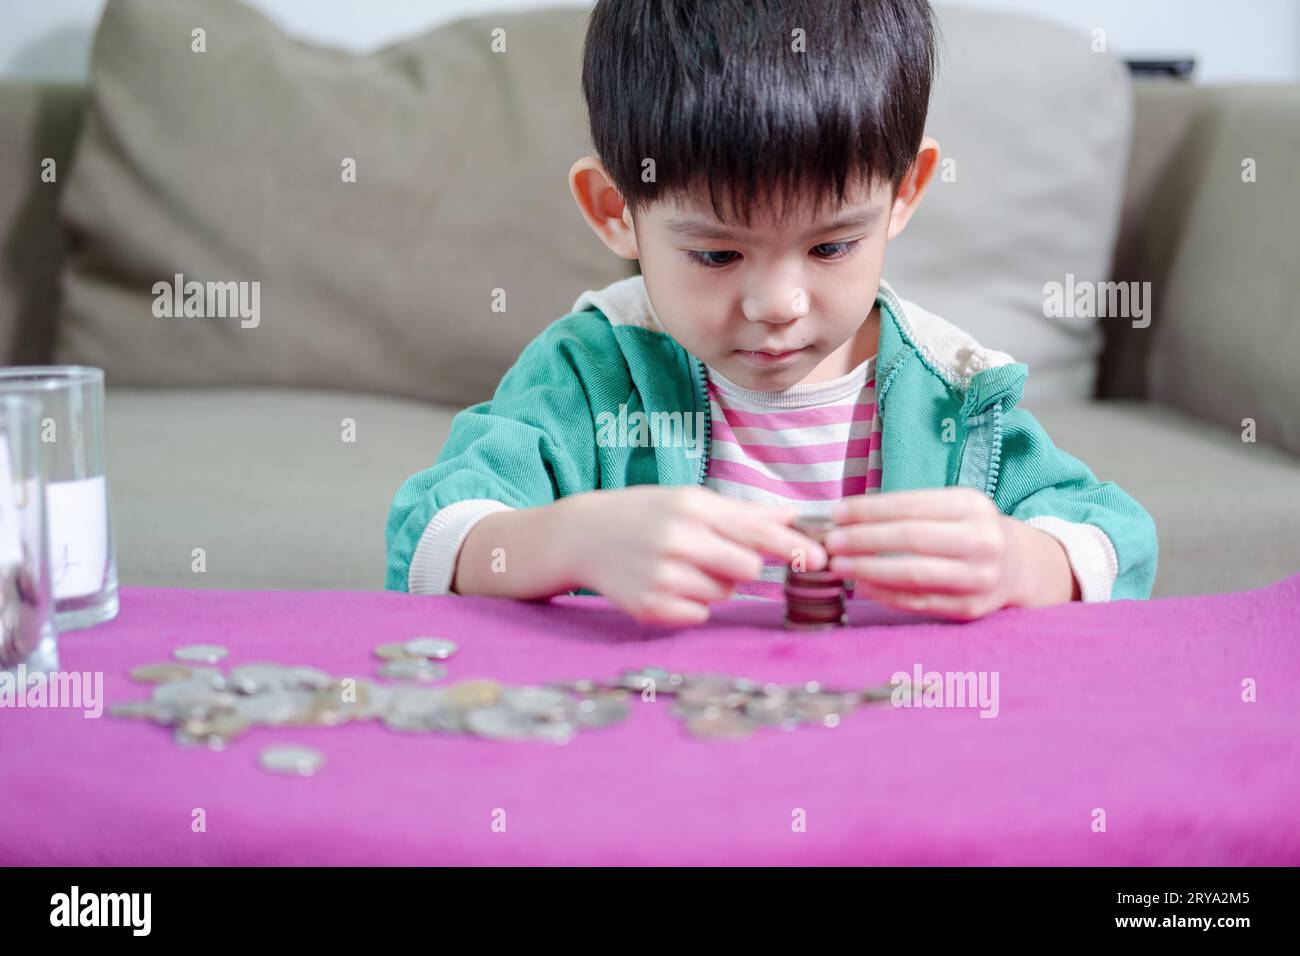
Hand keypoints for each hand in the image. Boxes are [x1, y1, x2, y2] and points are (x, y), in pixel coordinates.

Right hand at [566, 486, 828, 625]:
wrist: (582, 536)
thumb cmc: (644, 513)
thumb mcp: (690, 500)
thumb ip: (743, 512)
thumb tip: (794, 514)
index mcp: (693, 508)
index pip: (757, 532)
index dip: (794, 547)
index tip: (821, 558)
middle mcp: (678, 541)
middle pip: (747, 570)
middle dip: (740, 567)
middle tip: (714, 556)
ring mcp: (662, 577)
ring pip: (724, 595)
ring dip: (714, 586)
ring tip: (682, 567)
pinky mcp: (650, 608)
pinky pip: (700, 615)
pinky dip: (691, 605)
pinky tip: (667, 585)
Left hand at [824, 487, 1076, 619]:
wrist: (1019, 566)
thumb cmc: (970, 531)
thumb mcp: (952, 507)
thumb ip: (909, 511)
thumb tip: (847, 518)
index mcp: (972, 506)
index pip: (910, 506)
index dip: (868, 510)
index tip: (836, 514)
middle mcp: (982, 541)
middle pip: (910, 539)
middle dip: (863, 540)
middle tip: (830, 542)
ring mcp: (979, 578)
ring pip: (913, 574)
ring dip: (868, 569)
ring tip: (839, 565)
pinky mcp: (971, 608)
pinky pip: (919, 602)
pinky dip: (885, 594)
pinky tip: (863, 585)